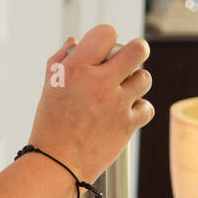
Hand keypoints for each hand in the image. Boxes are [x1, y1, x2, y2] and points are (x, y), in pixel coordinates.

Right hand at [29, 24, 153, 185]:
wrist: (56, 164)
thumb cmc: (50, 125)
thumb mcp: (50, 87)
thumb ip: (61, 60)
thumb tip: (74, 41)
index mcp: (76, 68)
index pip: (106, 33)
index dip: (108, 38)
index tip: (105, 50)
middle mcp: (98, 82)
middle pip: (137, 49)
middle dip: (135, 52)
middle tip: (128, 62)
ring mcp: (116, 103)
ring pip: (145, 78)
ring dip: (136, 83)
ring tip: (122, 93)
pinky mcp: (127, 124)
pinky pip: (147, 107)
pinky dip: (139, 110)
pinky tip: (125, 114)